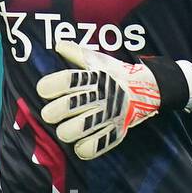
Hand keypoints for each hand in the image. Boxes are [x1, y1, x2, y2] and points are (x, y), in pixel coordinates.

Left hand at [36, 39, 160, 159]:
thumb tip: (58, 44)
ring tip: (66, 129)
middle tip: (52, 114)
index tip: (45, 90)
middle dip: (51, 113)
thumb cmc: (115, 75)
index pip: (65, 81)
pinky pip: (92, 147)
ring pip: (74, 130)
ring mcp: (108, 115)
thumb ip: (76, 53)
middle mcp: (100, 96)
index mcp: (94, 77)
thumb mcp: (98, 61)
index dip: (48, 87)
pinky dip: (83, 148)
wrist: (147, 89)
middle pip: (64, 108)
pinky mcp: (116, 132)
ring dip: (65, 132)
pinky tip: (81, 142)